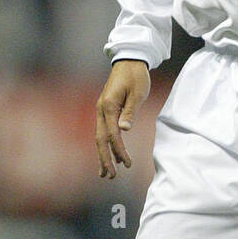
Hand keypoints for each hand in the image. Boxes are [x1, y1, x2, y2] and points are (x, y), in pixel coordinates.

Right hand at [95, 60, 150, 177]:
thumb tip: (124, 130)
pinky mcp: (105, 110)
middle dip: (105, 159)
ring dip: (103, 156)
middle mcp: (101, 110)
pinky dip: (105, 146)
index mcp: (109, 106)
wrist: (129, 61)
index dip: (119, 150)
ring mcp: (101, 110)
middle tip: (109, 177)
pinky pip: (103, 132)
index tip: (127, 164)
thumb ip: (130, 111)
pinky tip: (109, 157)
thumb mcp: (137, 93)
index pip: (113, 134)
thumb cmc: (136, 76)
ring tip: (105, 173)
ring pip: (99, 137)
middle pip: (100, 140)